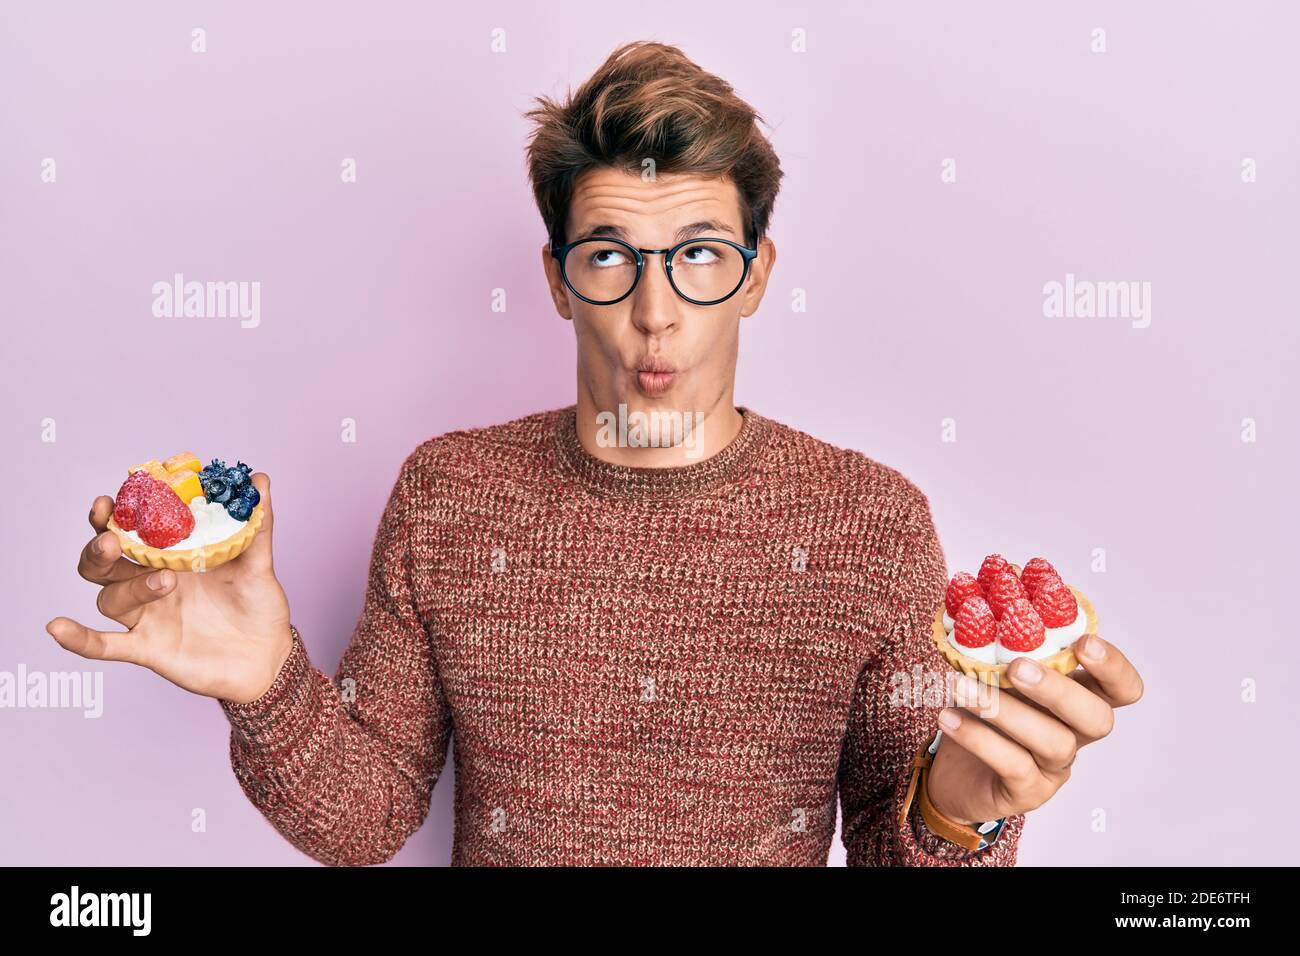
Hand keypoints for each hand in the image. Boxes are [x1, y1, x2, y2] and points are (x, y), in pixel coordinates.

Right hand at [46, 473, 293, 704]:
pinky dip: (80, 638)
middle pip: (105, 562)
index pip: (132, 530)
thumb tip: (259, 478)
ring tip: (164, 580)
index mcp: (172, 556)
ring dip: (129, 587)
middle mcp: (150, 583)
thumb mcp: (259, 564)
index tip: (109, 499)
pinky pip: (104, 645)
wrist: (269, 658)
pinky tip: (56, 627)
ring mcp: (147, 617)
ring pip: (111, 598)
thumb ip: (258, 525)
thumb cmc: (259, 606)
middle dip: (101, 546)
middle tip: (112, 537)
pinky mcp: (148, 649)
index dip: (116, 515)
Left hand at [924, 634, 1143, 825]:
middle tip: (1017, 667)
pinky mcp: (1027, 792)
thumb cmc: (985, 714)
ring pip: (1053, 742)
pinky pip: (1012, 765)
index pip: (1122, 688)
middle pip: (1097, 719)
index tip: (1083, 642)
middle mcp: (1076, 734)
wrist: (955, 773)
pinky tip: (949, 717)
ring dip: (1006, 711)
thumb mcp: (994, 676)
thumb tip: (979, 606)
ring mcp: (1055, 767)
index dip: (1113, 667)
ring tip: (962, 687)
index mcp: (1079, 698)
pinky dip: (979, 738)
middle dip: (1060, 690)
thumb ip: (1000, 648)